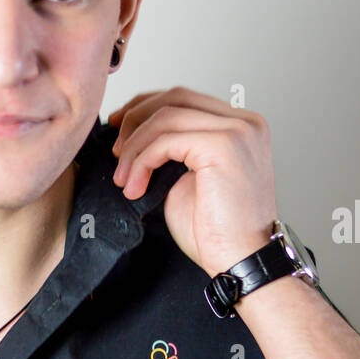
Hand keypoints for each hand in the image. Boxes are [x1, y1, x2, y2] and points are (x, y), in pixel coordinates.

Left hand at [107, 87, 278, 276]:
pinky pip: (166, 140)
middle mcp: (244, 122)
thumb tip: (131, 139)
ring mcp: (237, 131)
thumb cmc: (217, 231)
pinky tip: (135, 185)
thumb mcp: (184, 179)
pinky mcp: (223, 145)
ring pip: (166, 116)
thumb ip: (169, 152)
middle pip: (175, 97)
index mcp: (238, 127)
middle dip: (136, 120)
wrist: (241, 261)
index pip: (184, 99)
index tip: (119, 128)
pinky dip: (142, 160)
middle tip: (116, 152)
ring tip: (123, 179)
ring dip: (135, 148)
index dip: (145, 108)